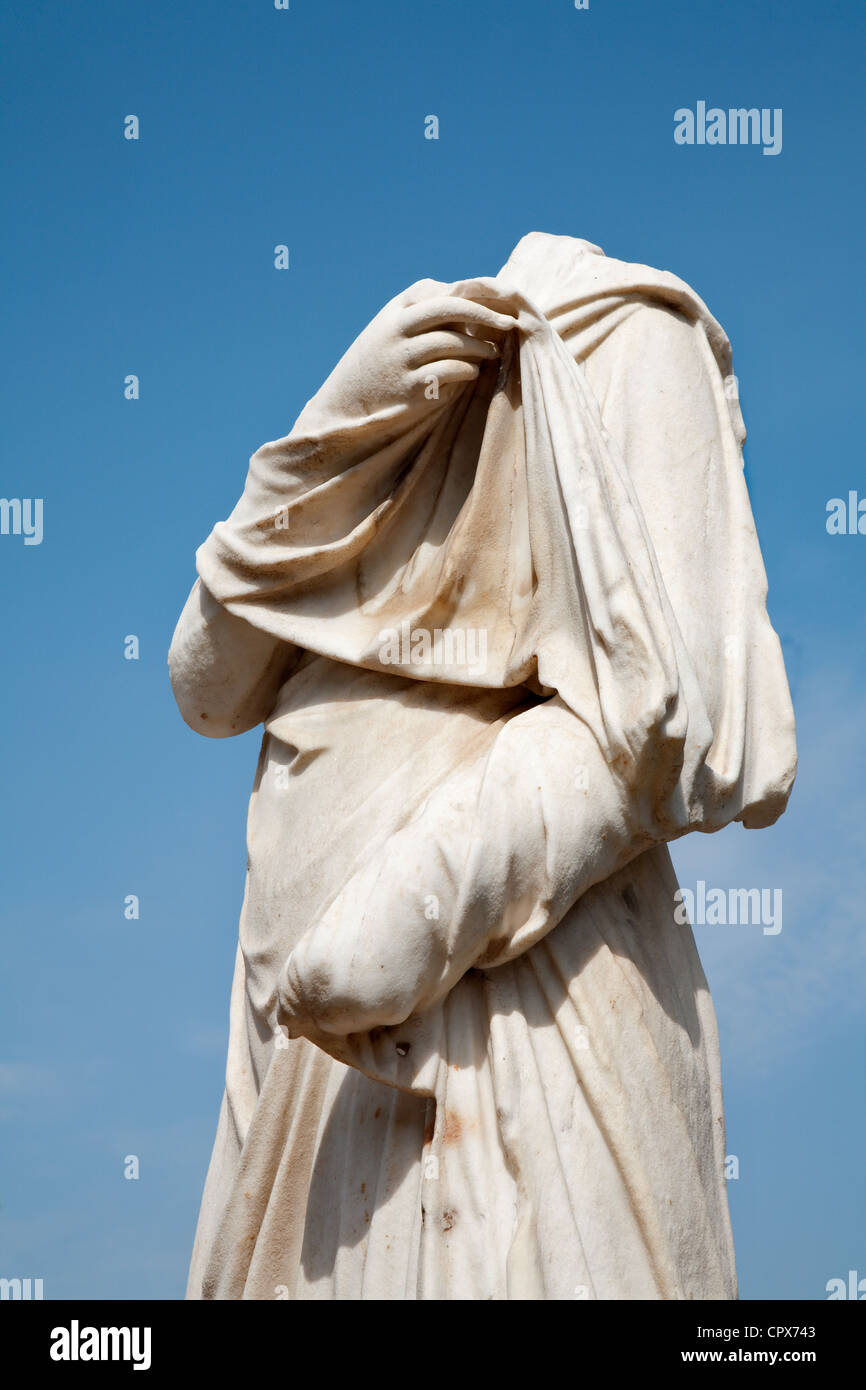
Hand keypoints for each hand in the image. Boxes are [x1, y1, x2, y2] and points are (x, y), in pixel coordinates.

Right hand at [294, 278, 519, 430]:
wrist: (344, 406)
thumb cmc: (377, 366)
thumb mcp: (389, 330)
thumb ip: (422, 314)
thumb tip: (469, 298)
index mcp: (395, 311)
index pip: (442, 292)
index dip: (475, 296)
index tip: (499, 302)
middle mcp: (397, 330)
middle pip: (451, 308)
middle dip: (485, 313)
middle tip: (508, 323)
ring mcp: (403, 359)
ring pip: (454, 341)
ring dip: (480, 347)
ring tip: (491, 352)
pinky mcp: (411, 388)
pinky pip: (451, 371)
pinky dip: (467, 370)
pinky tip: (471, 372)